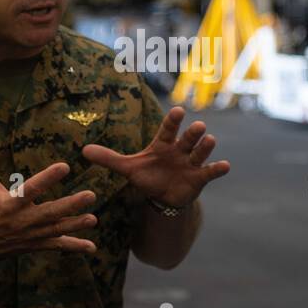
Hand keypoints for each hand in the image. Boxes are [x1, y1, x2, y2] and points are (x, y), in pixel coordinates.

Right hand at [0, 130, 98, 261]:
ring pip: (56, 230)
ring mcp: (30, 235)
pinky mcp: (34, 245)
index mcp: (9, 204)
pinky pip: (56, 246)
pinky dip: (74, 246)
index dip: (47, 178)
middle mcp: (22, 221)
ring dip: (76, 225)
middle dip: (71, 205)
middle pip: (50, 212)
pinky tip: (91, 247)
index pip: (31, 189)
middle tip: (91, 195)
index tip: (65, 166)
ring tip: (94, 219)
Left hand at [81, 106, 229, 207]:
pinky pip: (210, 172)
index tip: (178, 110)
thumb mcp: (128, 168)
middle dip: (192, 133)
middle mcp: (179, 150)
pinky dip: (217, 168)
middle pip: (186, 139)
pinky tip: (225, 165)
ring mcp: (191, 163)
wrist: (162, 196)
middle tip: (198, 126)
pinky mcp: (199, 178)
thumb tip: (82, 151)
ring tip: (210, 140)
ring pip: (199, 152)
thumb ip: (108, 158)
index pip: (167, 130)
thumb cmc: (148, 176)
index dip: (172, 121)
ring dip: (205, 147)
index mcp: (163, 144)